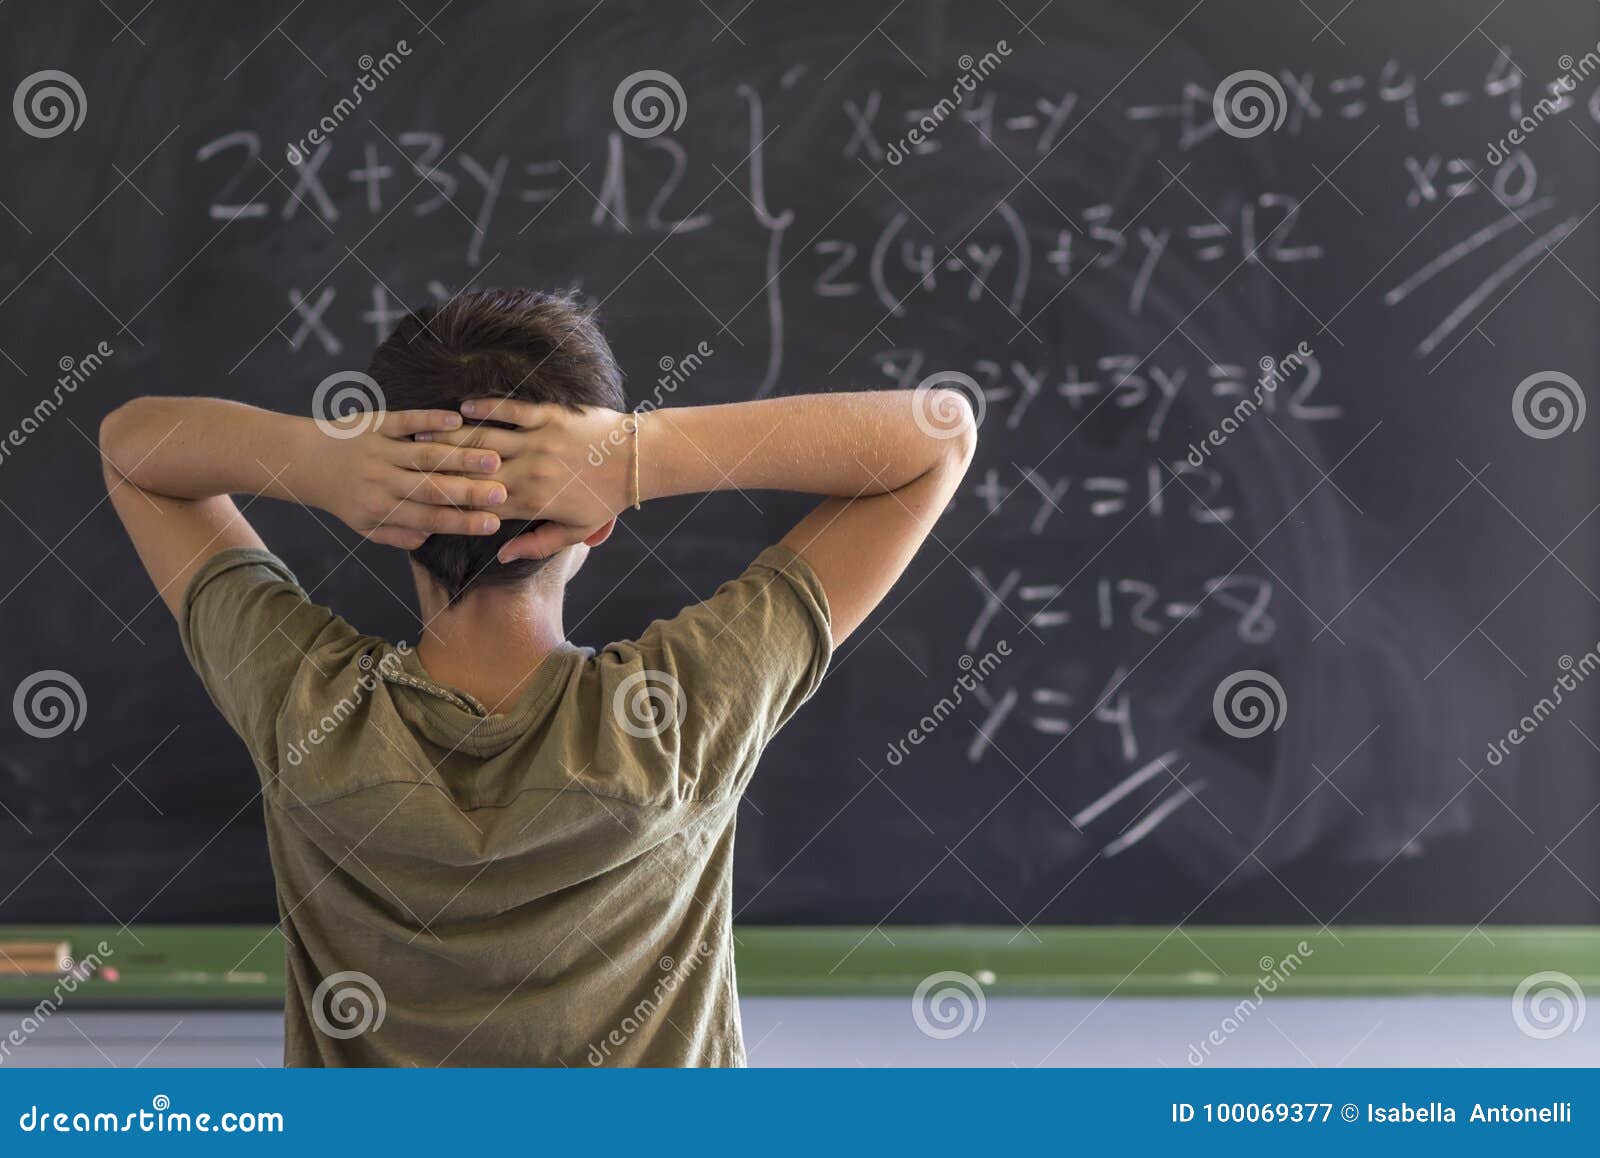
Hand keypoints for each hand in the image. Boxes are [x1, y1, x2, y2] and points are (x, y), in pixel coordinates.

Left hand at [304, 409, 508, 548]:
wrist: (306, 460)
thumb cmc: (344, 497)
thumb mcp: (366, 527)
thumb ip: (399, 536)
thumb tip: (430, 537)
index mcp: (382, 510)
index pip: (428, 519)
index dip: (462, 522)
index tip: (492, 524)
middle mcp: (382, 481)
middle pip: (432, 488)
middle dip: (469, 492)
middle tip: (502, 492)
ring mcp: (380, 450)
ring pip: (426, 455)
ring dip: (461, 456)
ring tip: (494, 459)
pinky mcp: (377, 424)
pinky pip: (407, 421)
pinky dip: (431, 420)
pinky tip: (457, 420)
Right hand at [416, 397, 630, 560]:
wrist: (637, 461)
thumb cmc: (605, 500)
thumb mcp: (575, 531)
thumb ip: (537, 545)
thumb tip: (501, 556)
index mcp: (533, 502)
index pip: (480, 503)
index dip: (449, 500)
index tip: (422, 497)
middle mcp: (531, 471)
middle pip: (473, 470)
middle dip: (439, 466)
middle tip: (407, 461)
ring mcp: (539, 441)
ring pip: (485, 438)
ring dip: (452, 435)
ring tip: (423, 433)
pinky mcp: (550, 416)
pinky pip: (510, 409)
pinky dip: (485, 406)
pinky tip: (462, 407)